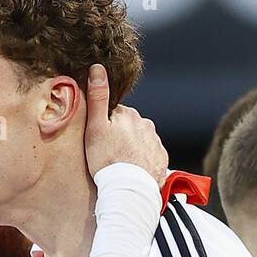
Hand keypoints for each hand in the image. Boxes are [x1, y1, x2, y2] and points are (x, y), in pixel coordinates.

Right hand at [83, 63, 168, 185]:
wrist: (129, 189)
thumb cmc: (107, 160)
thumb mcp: (95, 127)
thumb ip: (97, 97)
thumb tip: (97, 67)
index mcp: (128, 114)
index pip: (114, 114)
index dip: (105, 125)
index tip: (99, 138)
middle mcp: (145, 124)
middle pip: (128, 127)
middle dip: (120, 136)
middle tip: (108, 153)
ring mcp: (155, 142)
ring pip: (140, 141)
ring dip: (131, 149)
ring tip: (120, 164)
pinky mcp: (161, 159)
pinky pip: (149, 156)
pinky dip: (142, 161)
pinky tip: (132, 171)